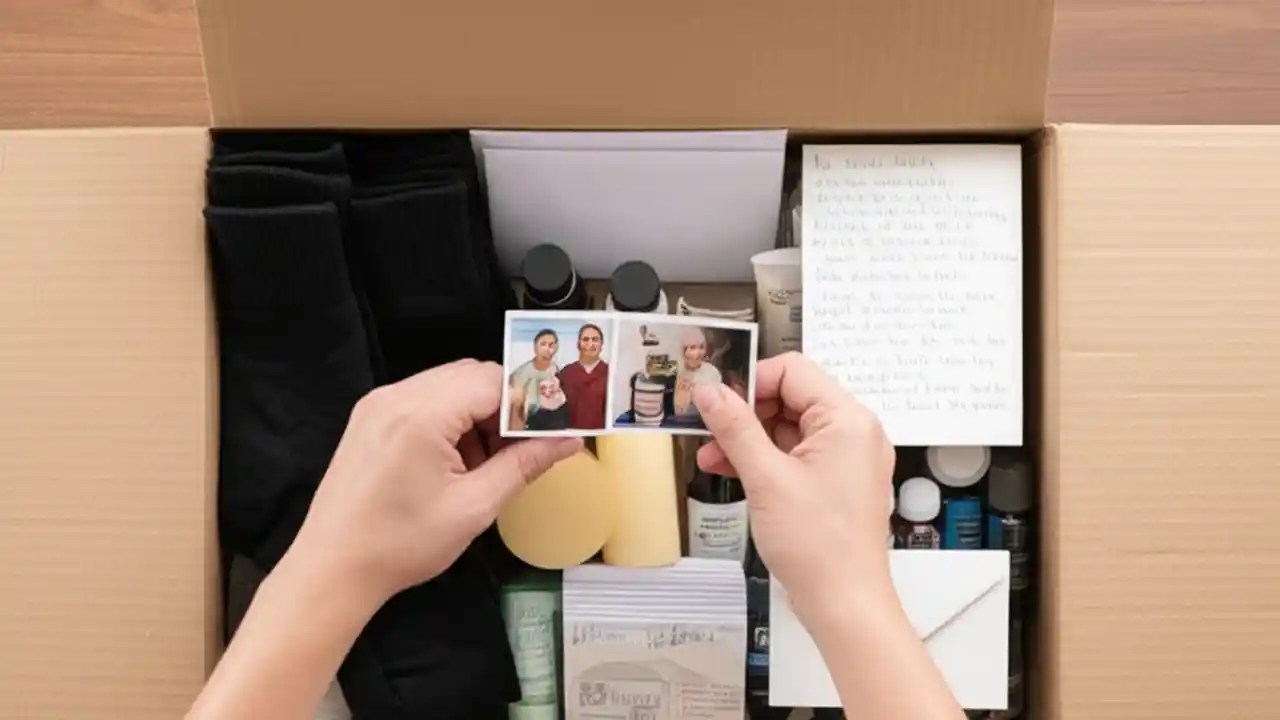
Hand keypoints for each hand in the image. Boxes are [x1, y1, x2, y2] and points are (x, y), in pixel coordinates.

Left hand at [290, 359, 581, 603]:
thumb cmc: (402, 544)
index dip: (531, 402)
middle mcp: (397, 396)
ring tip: (488, 464)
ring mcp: (379, 404)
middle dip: (506, 407)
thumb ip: (525, 464)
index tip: (554, 430)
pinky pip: (424, 399)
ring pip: (450, 385)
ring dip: (479, 414)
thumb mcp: (474, 507)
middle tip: (522, 450)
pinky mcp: (370, 418)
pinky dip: (451, 420)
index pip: (495, 380)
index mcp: (422, 414)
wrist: (332, 569)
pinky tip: (457, 462)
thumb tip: (570, 440)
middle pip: (472, 374)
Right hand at [692, 352, 895, 612]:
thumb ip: (735, 427)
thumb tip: (711, 391)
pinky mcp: (836, 482)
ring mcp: (847, 459)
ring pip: (790, 428)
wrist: (844, 603)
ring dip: (750, 438)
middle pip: (790, 398)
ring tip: (713, 456)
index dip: (750, 382)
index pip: (792, 372)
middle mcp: (855, 433)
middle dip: (746, 414)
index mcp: (848, 420)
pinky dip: (765, 459)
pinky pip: (797, 455)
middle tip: (709, 430)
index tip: (716, 400)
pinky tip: (732, 471)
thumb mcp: (766, 478)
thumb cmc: (819, 546)